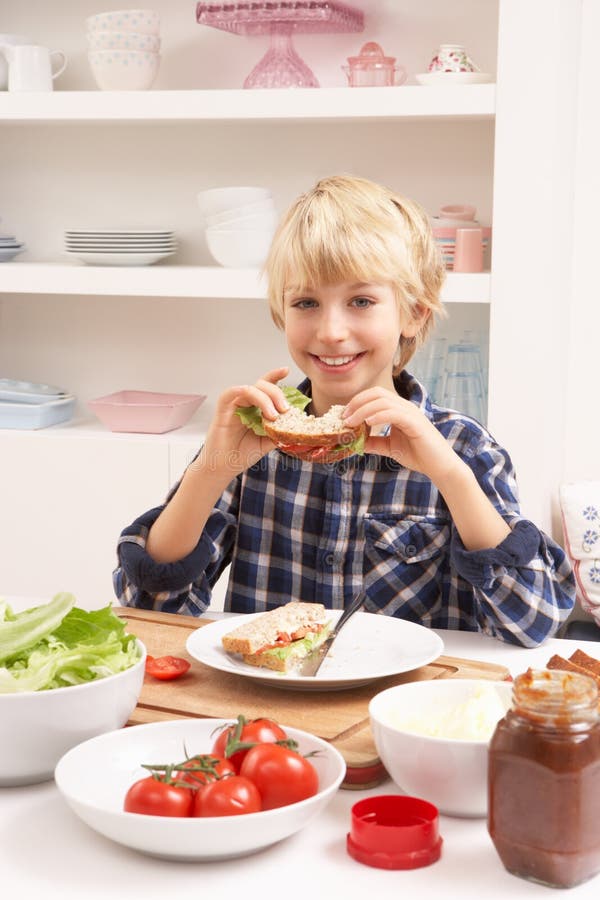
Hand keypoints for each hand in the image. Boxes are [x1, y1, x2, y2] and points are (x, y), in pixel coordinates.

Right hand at [192, 367, 289, 478]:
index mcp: (255, 407)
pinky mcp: (223, 407)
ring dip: (266, 399)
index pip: (266, 387)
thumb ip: (279, 431)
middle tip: (286, 409)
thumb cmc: (242, 453)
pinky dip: (246, 394)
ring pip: (252, 388)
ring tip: (274, 416)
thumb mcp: (267, 442)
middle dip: (277, 394)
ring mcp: (233, 404)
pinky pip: (233, 392)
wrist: (224, 467)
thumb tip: (296, 427)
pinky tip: (258, 406)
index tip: (286, 370)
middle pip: (262, 385)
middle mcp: (245, 402)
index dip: (275, 376)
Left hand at [342, 386, 462, 486]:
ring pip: (383, 401)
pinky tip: (368, 423)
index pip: (375, 396)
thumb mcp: (389, 447)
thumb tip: (354, 442)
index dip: (357, 402)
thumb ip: (374, 442)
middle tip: (344, 417)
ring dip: (363, 410)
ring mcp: (411, 413)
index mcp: (399, 409)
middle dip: (357, 402)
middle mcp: (405, 407)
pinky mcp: (415, 423)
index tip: (343, 416)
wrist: (438, 466)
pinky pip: (393, 413)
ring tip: (350, 423)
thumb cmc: (418, 455)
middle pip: (376, 393)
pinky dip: (378, 416)